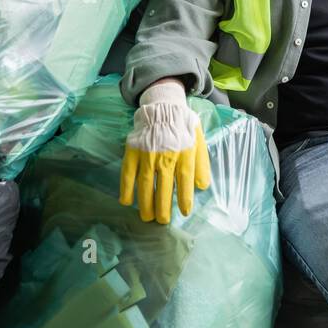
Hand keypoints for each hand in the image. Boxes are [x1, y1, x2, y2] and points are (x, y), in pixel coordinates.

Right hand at [119, 79, 210, 223]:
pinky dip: (126, 188)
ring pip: (146, 184)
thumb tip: (202, 187)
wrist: (163, 107)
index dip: (184, 198)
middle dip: (162, 207)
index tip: (184, 212)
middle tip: (162, 221)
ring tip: (146, 217)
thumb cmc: (183, 127)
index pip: (185, 181)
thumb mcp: (199, 141)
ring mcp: (148, 154)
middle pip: (164, 187)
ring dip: (145, 203)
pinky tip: (126, 201)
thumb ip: (201, 164)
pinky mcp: (133, 151)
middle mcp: (166, 156)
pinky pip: (128, 173)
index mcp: (184, 154)